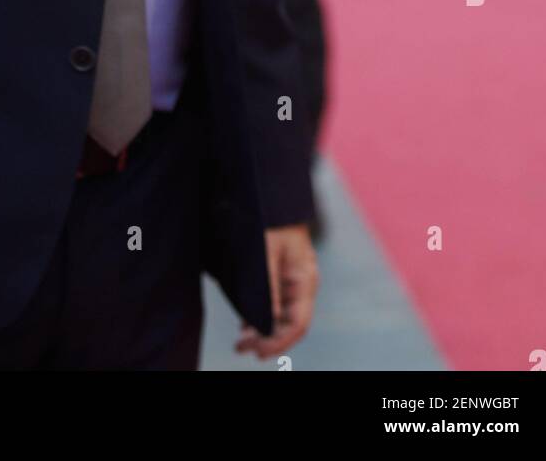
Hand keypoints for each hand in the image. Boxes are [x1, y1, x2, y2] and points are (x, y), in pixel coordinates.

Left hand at [235, 224, 318, 359]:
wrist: (272, 194)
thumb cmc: (270, 218)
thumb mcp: (265, 252)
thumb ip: (267, 288)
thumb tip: (265, 323)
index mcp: (305, 279)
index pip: (298, 324)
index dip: (278, 342)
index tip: (258, 352)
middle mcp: (302, 283)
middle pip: (290, 323)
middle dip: (267, 339)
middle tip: (241, 348)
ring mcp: (293, 280)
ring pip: (282, 315)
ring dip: (263, 330)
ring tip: (241, 342)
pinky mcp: (282, 275)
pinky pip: (276, 303)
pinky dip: (262, 315)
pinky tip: (246, 324)